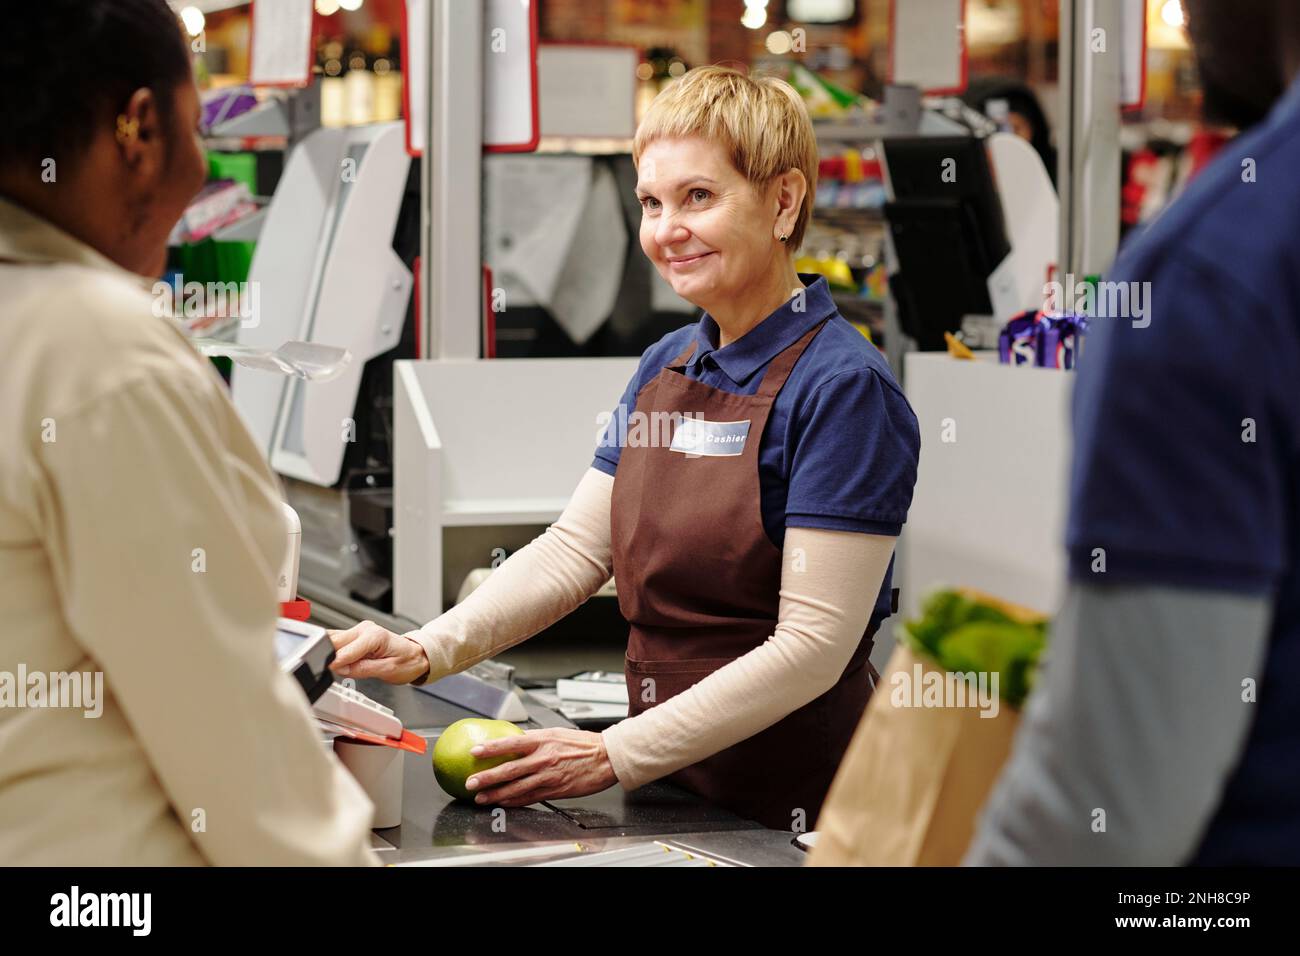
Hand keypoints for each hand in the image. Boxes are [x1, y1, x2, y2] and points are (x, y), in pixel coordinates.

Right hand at [328, 621, 429, 683]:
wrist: (416, 656)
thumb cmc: (406, 662)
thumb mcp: (387, 671)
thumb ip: (361, 669)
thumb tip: (340, 669)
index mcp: (375, 636)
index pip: (345, 650)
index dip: (335, 662)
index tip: (327, 670)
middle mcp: (365, 629)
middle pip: (333, 639)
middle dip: (328, 656)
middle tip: (328, 671)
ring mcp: (360, 630)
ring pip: (332, 637)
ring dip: (329, 652)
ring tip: (333, 667)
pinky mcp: (355, 634)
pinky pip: (338, 640)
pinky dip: (333, 650)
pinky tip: (337, 660)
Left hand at [465, 729, 617, 806]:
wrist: (607, 758)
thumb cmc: (584, 744)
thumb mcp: (557, 733)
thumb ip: (536, 738)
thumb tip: (516, 739)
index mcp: (543, 741)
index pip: (511, 744)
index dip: (491, 749)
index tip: (474, 752)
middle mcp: (544, 759)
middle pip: (509, 769)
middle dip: (487, 777)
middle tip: (471, 782)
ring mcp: (549, 776)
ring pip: (517, 787)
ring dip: (496, 794)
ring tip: (481, 797)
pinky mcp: (556, 790)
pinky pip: (531, 797)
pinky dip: (515, 801)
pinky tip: (504, 802)